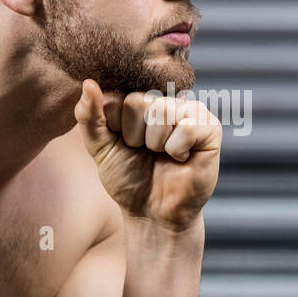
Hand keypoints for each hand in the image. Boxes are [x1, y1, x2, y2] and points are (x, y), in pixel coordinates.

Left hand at [74, 79, 220, 231]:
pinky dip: (178, 150)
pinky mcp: (210, 127)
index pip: (114, 97)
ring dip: (156, 145)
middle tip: (146, 153)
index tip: (123, 145)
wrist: (153, 213)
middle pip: (138, 102)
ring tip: (163, 155)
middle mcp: (163, 100)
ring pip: (162, 112)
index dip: (114, 129)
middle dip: (135, 137)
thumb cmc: (128, 179)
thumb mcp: (100, 149)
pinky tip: (182, 159)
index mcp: (136, 101)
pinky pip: (187, 126)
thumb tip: (88, 83)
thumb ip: (89, 117)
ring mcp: (189, 111)